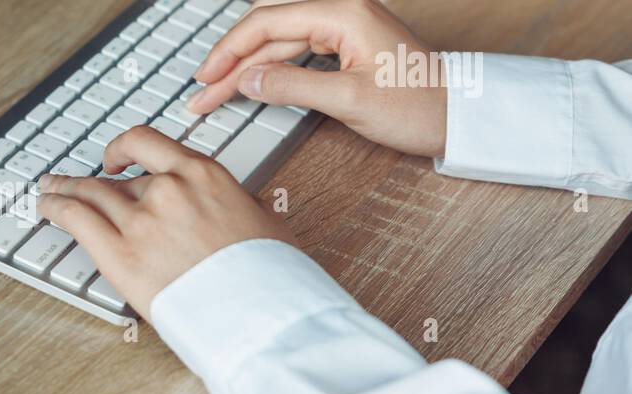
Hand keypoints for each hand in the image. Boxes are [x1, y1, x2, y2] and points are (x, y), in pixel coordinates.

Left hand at [36, 127, 296, 321]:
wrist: (260, 312)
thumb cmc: (270, 275)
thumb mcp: (263, 221)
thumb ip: (233, 206)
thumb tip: (233, 207)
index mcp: (203, 175)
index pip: (148, 143)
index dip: (123, 148)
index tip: (115, 159)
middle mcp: (168, 190)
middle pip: (115, 179)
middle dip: (88, 180)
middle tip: (70, 182)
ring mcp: (141, 221)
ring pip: (88, 193)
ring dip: (64, 190)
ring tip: (49, 190)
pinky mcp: (120, 255)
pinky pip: (75, 218)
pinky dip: (54, 207)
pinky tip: (44, 206)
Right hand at [186, 0, 447, 157]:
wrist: (460, 116)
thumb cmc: (420, 107)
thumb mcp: (348, 101)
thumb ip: (290, 86)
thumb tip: (244, 79)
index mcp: (343, 12)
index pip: (266, 23)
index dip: (228, 52)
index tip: (204, 79)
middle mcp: (342, 10)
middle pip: (267, 29)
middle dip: (230, 61)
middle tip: (200, 92)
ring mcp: (344, 25)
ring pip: (278, 41)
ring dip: (245, 68)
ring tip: (215, 94)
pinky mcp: (347, 44)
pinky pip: (295, 50)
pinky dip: (268, 69)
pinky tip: (249, 84)